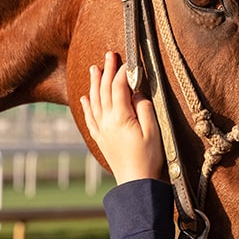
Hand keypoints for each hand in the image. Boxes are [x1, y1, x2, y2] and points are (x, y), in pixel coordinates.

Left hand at [81, 52, 164, 182]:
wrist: (136, 183)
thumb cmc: (149, 158)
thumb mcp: (154, 131)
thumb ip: (144, 108)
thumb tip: (136, 92)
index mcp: (120, 117)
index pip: (119, 87)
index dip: (123, 72)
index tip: (129, 60)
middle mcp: (107, 121)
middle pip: (104, 90)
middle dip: (107, 71)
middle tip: (109, 55)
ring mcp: (102, 130)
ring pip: (94, 102)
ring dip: (94, 84)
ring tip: (94, 69)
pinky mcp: (101, 139)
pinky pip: (90, 118)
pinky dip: (86, 106)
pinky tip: (84, 98)